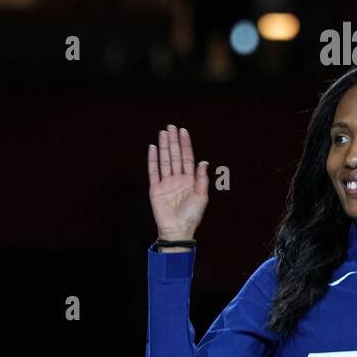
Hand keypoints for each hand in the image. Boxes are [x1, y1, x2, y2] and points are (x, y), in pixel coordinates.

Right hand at [148, 125, 208, 239]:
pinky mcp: (155, 189)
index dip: (185, 145)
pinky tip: (153, 148)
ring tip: (163, 133)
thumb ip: (202, 179)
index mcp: (190, 180)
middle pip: (175, 156)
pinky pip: (153, 171)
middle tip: (171, 127)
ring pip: (164, 160)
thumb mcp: (202, 196)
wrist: (177, 229)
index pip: (187, 158)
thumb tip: (204, 162)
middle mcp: (177, 179)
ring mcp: (166, 183)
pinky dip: (153, 159)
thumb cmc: (191, 215)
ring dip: (164, 146)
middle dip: (173, 141)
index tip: (183, 132)